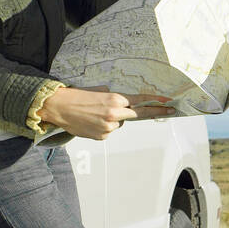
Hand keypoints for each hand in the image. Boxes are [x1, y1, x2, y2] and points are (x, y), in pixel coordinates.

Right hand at [38, 87, 173, 139]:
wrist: (58, 107)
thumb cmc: (76, 96)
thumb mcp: (98, 91)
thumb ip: (114, 98)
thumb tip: (123, 104)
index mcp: (115, 100)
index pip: (141, 101)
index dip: (157, 102)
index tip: (169, 103)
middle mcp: (115, 114)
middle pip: (138, 114)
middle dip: (154, 112)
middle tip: (170, 111)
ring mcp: (109, 127)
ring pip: (120, 123)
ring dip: (113, 119)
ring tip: (95, 114)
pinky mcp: (102, 136)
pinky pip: (109, 131)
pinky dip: (103, 127)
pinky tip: (91, 122)